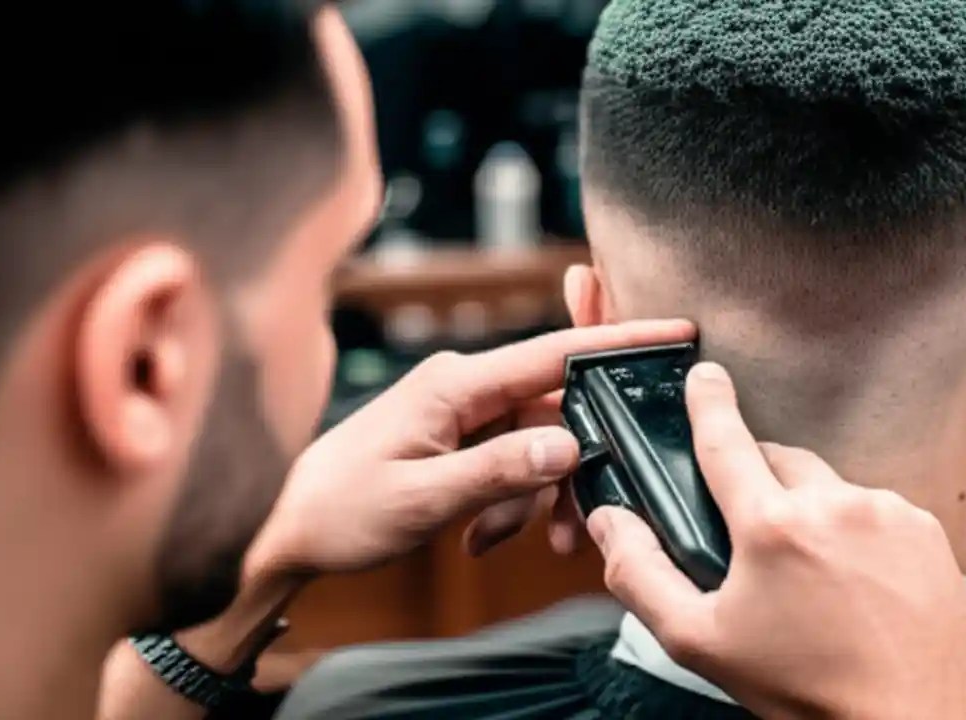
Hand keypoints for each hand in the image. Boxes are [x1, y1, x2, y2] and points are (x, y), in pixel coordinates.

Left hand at [243, 320, 695, 579]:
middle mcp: (464, 386)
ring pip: (536, 442)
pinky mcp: (457, 437)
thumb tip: (569, 443)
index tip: (678, 332)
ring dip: (536, 494)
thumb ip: (499, 470)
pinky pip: (509, 460)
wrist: (286, 530)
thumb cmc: (340, 509)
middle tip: (575, 527)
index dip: (621, 342)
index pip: (555, 352)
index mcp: (456, 383)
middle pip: (555, 408)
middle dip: (573, 465)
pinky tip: (481, 538)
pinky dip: (510, 501)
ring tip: (504, 543)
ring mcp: (461, 411)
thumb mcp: (422, 498)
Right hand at [587, 362, 965, 719]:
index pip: (725, 438)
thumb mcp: (701, 642)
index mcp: (772, 525)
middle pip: (778, 460)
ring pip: (829, 487)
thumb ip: (640, 574)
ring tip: (811, 577)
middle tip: (753, 541)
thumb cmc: (809, 692)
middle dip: (758, 484)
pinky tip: (854, 582)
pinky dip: (857, 532)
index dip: (707, 401)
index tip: (703, 374)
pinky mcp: (928, 531)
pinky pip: (876, 510)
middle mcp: (835, 505)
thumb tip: (609, 520)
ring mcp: (889, 513)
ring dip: (810, 511)